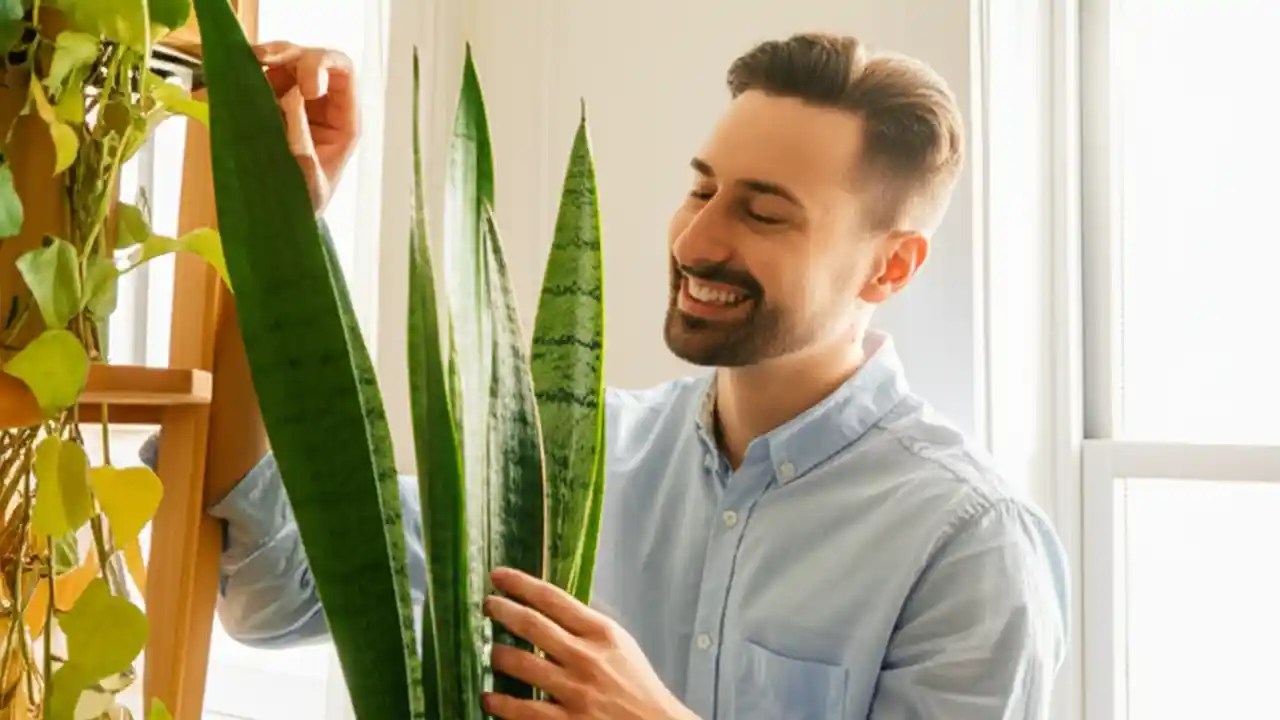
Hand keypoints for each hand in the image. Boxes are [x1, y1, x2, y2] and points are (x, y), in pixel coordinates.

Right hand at [253, 41, 357, 213]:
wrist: (277, 222)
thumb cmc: (302, 207)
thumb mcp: (307, 182)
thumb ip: (300, 141)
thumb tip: (290, 97)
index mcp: (344, 122)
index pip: (343, 73)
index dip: (324, 67)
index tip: (306, 88)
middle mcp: (322, 105)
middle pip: (314, 59)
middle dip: (292, 54)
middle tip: (265, 61)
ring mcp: (294, 101)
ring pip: (285, 60)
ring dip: (266, 56)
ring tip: (249, 61)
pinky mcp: (267, 104)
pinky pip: (260, 76)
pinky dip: (246, 70)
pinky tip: (233, 73)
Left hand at [482, 567, 698, 719]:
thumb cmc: (638, 686)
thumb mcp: (621, 646)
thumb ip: (589, 628)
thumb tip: (552, 608)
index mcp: (602, 633)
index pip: (554, 599)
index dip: (521, 584)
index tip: (499, 576)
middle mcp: (586, 658)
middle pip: (533, 625)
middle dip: (503, 611)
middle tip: (487, 605)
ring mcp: (575, 692)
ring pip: (522, 665)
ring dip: (499, 655)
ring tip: (491, 651)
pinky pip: (524, 710)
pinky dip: (501, 702)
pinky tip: (489, 697)